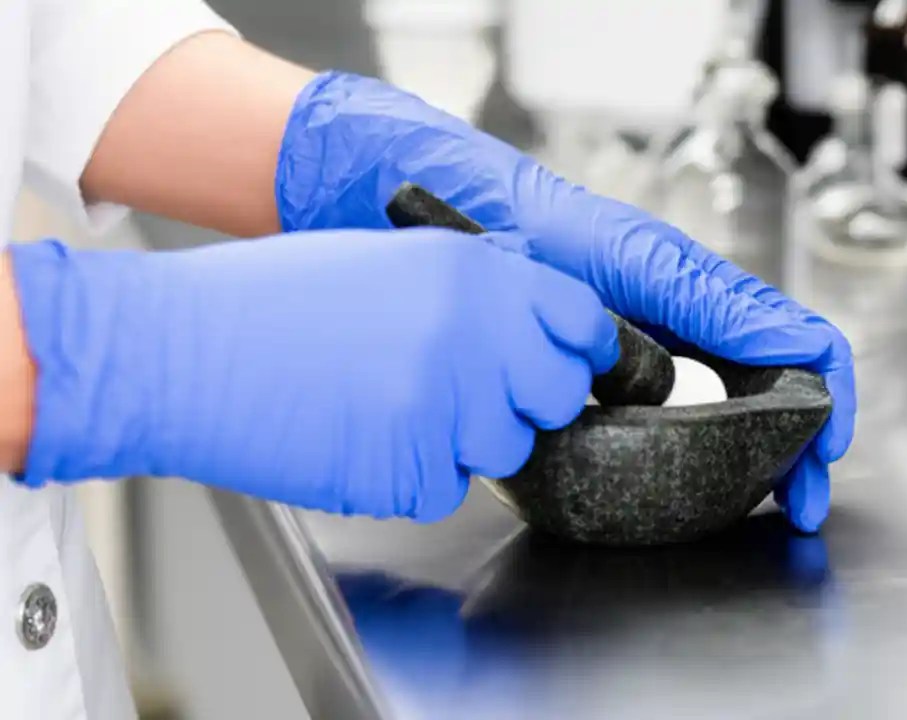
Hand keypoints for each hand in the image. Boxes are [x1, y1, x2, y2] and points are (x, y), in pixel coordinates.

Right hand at [9, 230, 616, 520]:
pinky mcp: (410, 471)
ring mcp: (446, 407)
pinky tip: (357, 438)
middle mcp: (474, 336)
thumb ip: (472, 290)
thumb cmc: (271, 304)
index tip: (573, 363)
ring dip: (462, 443)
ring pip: (505, 449)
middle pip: (559, 395)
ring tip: (386, 408)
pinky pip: (444, 489)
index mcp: (472, 274)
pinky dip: (411, 477)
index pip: (582, 320)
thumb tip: (530, 326)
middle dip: (525, 403)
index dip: (581, 349)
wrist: (181, 351)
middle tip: (468, 396)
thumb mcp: (390, 261)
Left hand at [275, 72, 854, 530]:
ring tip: (774, 494)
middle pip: (779, 359)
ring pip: (746, 371)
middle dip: (805, 431)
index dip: (823, 395)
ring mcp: (655, 307)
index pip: (785, 329)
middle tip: (800, 501)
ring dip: (772, 433)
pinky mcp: (627, 328)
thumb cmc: (485, 217)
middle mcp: (675, 287)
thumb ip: (632, 322)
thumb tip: (680, 386)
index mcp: (670, 271)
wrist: (424, 189)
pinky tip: (724, 459)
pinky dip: (731, 419)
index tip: (825, 449)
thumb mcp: (560, 276)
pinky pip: (702, 373)